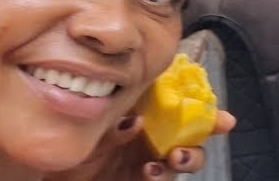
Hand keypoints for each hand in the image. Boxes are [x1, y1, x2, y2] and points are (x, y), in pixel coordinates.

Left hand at [46, 109, 235, 180]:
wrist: (54, 177)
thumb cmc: (68, 149)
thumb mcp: (90, 132)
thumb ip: (115, 127)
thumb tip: (137, 123)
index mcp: (144, 114)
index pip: (179, 105)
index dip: (205, 110)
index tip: (225, 120)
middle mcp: (152, 137)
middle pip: (191, 133)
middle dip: (202, 137)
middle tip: (191, 138)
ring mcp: (149, 162)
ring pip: (184, 158)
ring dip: (188, 158)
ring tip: (173, 158)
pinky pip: (162, 179)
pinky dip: (162, 177)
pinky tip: (151, 173)